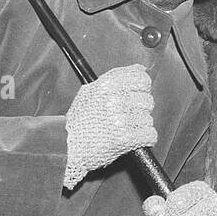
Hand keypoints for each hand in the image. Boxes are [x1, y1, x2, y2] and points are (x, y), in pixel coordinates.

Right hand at [63, 63, 156, 189]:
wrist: (67, 146)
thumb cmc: (82, 119)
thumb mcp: (92, 91)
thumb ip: (117, 78)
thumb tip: (141, 69)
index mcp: (106, 86)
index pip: (141, 79)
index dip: (142, 88)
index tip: (138, 93)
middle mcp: (114, 100)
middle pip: (147, 101)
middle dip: (140, 110)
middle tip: (127, 116)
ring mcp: (119, 120)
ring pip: (148, 119)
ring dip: (140, 126)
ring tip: (124, 130)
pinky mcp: (125, 139)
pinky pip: (149, 135)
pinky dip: (144, 139)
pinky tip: (132, 140)